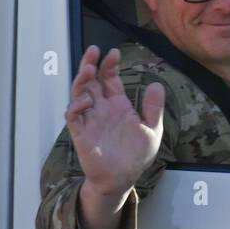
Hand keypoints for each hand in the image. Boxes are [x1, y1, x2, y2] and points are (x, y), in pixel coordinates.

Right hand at [65, 45, 164, 201]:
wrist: (123, 178)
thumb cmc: (135, 156)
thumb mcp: (151, 130)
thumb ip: (153, 108)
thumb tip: (156, 84)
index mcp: (117, 105)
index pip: (109, 78)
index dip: (110, 65)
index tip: (114, 53)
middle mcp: (101, 108)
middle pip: (92, 80)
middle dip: (90, 63)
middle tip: (93, 50)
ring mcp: (90, 119)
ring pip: (79, 93)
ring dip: (81, 80)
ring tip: (87, 68)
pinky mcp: (81, 134)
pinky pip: (73, 117)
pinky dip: (76, 107)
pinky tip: (85, 101)